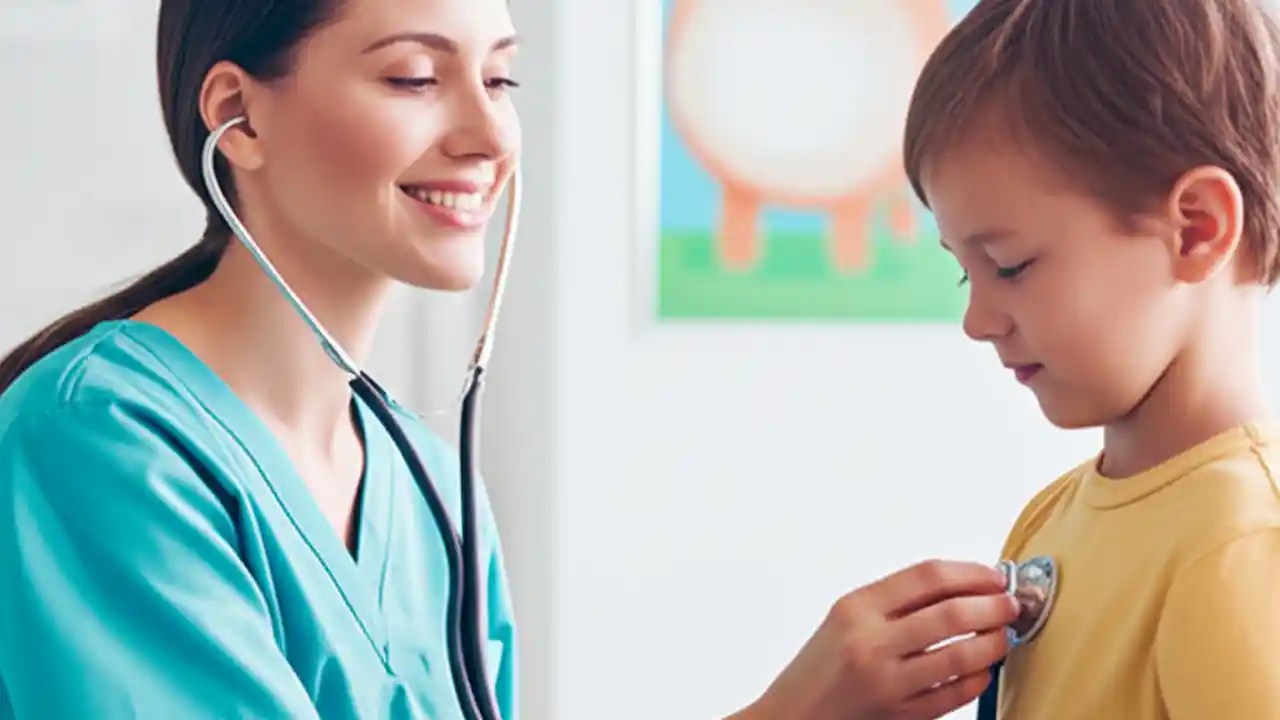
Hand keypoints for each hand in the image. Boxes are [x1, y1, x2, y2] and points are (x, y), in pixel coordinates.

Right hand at [733, 560, 1018, 719]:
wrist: (792, 716)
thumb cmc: (819, 668)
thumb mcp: (845, 619)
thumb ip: (895, 602)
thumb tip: (960, 586)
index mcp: (856, 608)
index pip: (927, 576)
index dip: (971, 572)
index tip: (994, 576)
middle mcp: (870, 643)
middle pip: (951, 613)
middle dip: (993, 606)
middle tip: (1009, 604)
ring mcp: (886, 683)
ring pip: (960, 656)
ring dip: (993, 643)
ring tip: (1003, 636)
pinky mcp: (899, 716)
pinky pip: (954, 695)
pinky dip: (978, 679)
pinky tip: (983, 670)